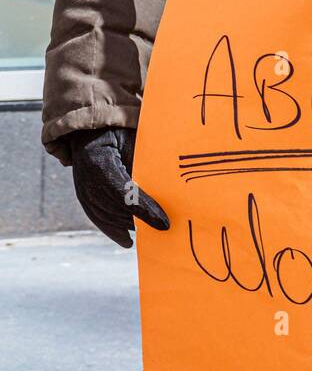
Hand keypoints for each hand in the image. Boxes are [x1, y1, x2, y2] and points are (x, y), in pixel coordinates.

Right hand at [69, 126, 169, 248]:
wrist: (90, 129)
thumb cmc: (117, 132)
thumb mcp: (133, 140)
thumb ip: (144, 162)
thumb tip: (169, 184)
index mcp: (101, 162)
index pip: (126, 193)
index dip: (145, 210)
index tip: (164, 223)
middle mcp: (87, 179)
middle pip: (117, 209)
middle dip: (141, 221)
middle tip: (164, 229)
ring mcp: (82, 189)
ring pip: (108, 216)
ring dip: (130, 227)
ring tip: (151, 233)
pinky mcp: (82, 195)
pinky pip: (98, 217)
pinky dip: (113, 231)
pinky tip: (127, 242)